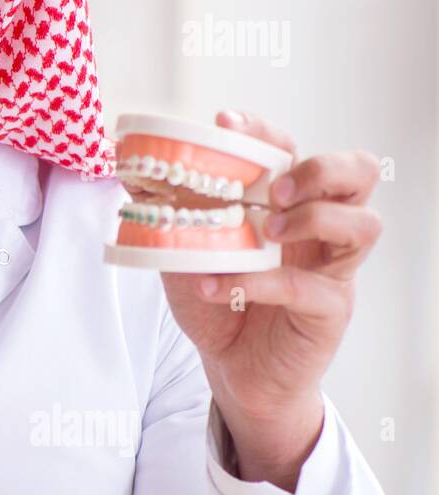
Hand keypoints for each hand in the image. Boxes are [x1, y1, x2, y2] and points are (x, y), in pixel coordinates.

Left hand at [160, 112, 382, 489]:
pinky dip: (259, 282)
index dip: (264, 131)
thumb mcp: (184, 256)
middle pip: (358, 173)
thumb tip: (131, 178)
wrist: (233, 371)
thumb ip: (169, 220)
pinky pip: (308, 287)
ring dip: (314, 217)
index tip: (225, 122)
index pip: (292, 150)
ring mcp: (332, 269)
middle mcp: (319, 230)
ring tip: (266, 231)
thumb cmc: (220, 306)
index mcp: (287, 206)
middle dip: (318, 168)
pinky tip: (219, 286)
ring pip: (363, 223)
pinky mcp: (329, 310)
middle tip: (274, 189)